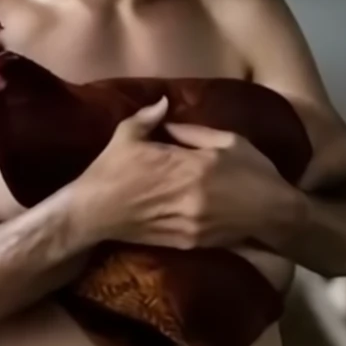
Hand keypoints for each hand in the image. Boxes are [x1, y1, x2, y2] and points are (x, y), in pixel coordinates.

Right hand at [73, 102, 307, 249]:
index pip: (225, 157)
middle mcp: (201, 196)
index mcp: (191, 165)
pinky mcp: (193, 243)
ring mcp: (200, 223)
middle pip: (241, 187)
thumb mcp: (128, 137)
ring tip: (248, 195)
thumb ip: (151, 118)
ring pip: (238, 212)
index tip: (237, 157)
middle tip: (252, 175)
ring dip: (245, 203)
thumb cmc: (109, 172)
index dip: (233, 156)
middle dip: (248, 181)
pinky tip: (229, 215)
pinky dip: (228, 222)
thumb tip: (165, 103)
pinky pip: (222, 231)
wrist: (92, 215)